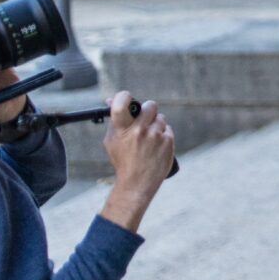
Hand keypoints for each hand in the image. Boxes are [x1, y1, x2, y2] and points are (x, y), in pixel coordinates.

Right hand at [100, 92, 175, 233]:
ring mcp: (155, 135)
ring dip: (156, 124)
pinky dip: (163, 134)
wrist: (137, 183)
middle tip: (144, 119)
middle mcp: (139, 131)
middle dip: (148, 110)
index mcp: (122, 130)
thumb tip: (110, 99)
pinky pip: (167, 129)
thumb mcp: (112, 140)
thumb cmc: (123, 160)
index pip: (120, 104)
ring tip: (149, 139)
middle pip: (150, 105)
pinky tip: (156, 146)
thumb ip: (113, 119)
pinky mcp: (168, 141)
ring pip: (160, 118)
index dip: (123, 96)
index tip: (126, 97)